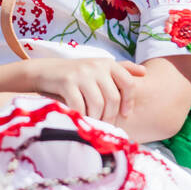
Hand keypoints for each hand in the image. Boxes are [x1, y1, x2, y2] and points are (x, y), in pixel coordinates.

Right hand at [21, 57, 147, 124]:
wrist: (46, 71)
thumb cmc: (76, 74)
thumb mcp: (99, 68)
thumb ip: (121, 70)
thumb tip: (144, 73)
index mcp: (107, 63)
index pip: (128, 83)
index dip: (129, 101)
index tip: (125, 114)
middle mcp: (96, 66)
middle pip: (113, 98)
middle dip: (111, 116)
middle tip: (106, 125)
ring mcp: (81, 74)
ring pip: (97, 104)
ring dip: (96, 118)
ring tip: (94, 123)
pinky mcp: (67, 82)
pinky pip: (80, 106)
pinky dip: (81, 116)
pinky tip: (80, 119)